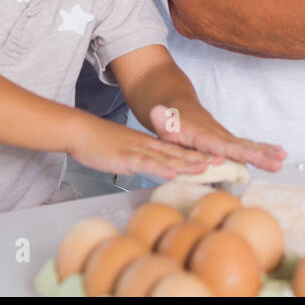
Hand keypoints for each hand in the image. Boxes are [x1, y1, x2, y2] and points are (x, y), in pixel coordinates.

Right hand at [66, 114, 216, 181]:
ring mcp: (138, 150)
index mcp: (150, 146)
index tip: (216, 161)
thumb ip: (144, 161)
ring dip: (186, 163)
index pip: (177, 152)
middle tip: (222, 163)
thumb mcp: (128, 154)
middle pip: (178, 154)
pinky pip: (145, 163)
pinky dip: (160, 168)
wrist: (82, 132)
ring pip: (166, 157)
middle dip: (200, 159)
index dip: (197, 156)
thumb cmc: (101, 144)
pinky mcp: (126, 157)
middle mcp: (148, 147)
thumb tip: (158, 170)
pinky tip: (171, 172)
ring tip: (205, 167)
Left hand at [148, 104, 285, 172]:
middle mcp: (219, 135)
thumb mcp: (162, 121)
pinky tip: (278, 154)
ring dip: (267, 152)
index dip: (240, 152)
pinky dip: (264, 149)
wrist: (177, 105)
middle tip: (279, 161)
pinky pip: (247, 146)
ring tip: (283, 158)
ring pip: (248, 145)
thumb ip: (162, 120)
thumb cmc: (169, 120)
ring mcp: (225, 137)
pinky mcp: (227, 141)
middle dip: (261, 154)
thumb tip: (157, 111)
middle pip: (242, 146)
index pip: (224, 146)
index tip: (255, 156)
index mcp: (204, 135)